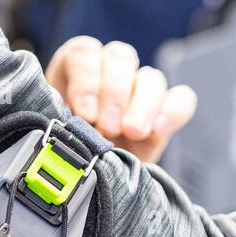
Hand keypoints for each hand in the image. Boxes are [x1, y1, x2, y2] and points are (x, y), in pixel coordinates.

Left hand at [45, 36, 196, 163]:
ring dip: (142, 104)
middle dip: (114, 93)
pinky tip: (158, 130)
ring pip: (151, 77)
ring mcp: (139, 92)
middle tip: (106, 126)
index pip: (85, 53)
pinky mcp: (164, 113)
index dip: (86, 79)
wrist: (85, 183)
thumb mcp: (53, 133)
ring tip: (132, 132)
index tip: (83, 112)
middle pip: (120, 59)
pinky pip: (181, 99)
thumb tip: (69, 120)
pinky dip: (173, 111)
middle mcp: (109, 73)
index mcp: (76, 70)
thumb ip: (58, 120)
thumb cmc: (63, 153)